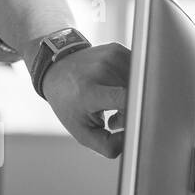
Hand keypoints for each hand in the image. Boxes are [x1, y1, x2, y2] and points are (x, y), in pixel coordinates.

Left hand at [41, 42, 129, 157]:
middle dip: (131, 112)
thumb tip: (133, 142)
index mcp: (89, 92)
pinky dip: (131, 85)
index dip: (135, 112)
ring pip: (139, 84)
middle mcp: (100, 70)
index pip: (123, 98)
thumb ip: (108, 145)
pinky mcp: (117, 49)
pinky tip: (116, 89)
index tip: (134, 123)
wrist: (56, 70)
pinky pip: (136, 73)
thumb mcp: (82, 132)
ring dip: (132, 98)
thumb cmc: (69, 104)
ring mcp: (110, 57)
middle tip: (115, 120)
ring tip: (113, 105)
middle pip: (134, 95)